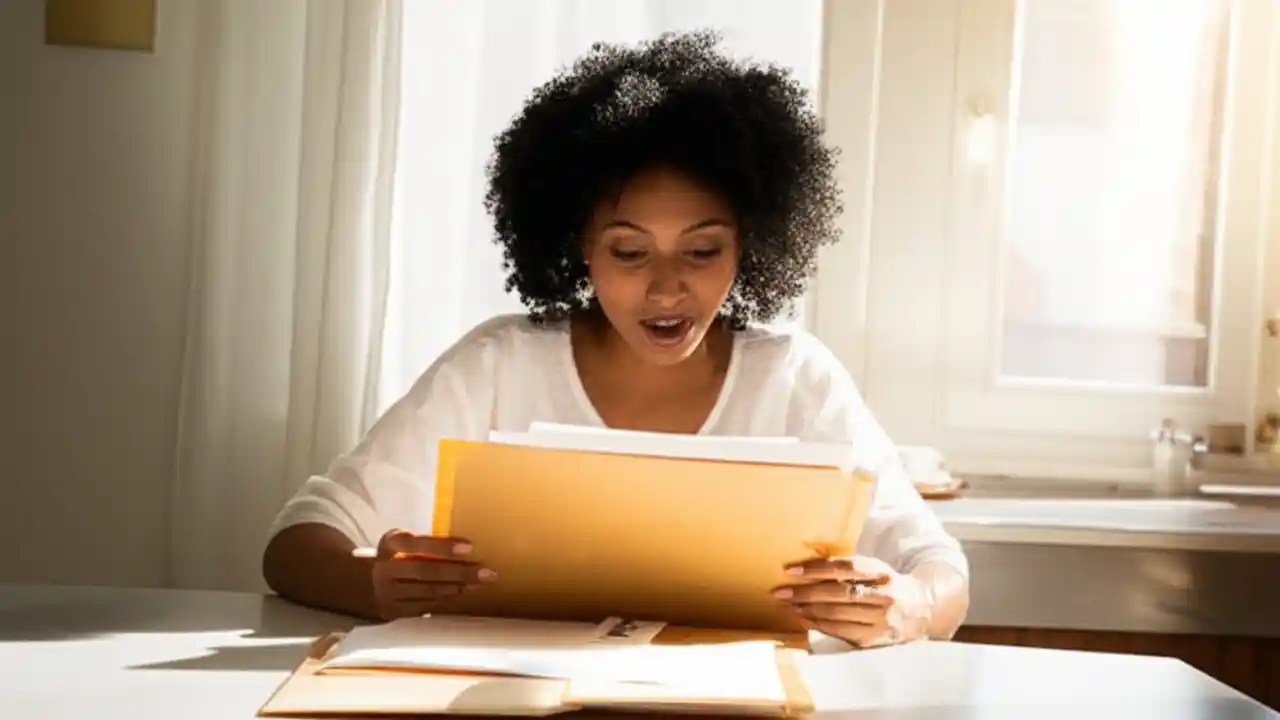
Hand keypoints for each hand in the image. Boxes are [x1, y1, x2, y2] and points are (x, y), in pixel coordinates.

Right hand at [365, 529, 495, 620]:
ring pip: (428, 591)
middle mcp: (385, 568)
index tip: (470, 547)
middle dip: (459, 572)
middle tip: (487, 572)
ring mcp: (388, 593)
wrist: (366, 583)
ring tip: (481, 582)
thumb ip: (425, 543)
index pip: (415, 543)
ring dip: (458, 587)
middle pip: (425, 571)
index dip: (442, 546)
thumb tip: (468, 548)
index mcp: (390, 544)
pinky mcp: (394, 612)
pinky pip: (426, 606)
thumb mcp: (402, 543)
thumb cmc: (397, 556)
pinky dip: (448, 599)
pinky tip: (464, 592)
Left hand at [773, 555, 932, 647]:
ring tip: (787, 605)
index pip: (844, 568)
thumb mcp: (875, 568)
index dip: (816, 569)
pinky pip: (841, 632)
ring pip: (837, 614)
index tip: (791, 570)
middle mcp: (882, 595)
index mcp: (881, 572)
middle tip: (780, 591)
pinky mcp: (874, 639)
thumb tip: (807, 563)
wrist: (923, 608)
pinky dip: (819, 625)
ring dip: (807, 610)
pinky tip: (804, 619)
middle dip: (804, 592)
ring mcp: (880, 619)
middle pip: (837, 593)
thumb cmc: (887, 583)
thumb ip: (848, 567)